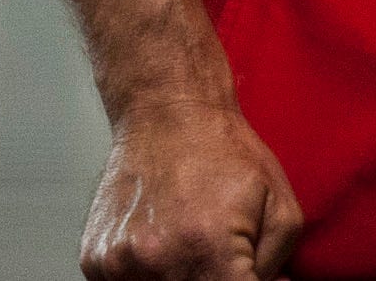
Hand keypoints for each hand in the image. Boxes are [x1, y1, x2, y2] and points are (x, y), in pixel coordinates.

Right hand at [80, 96, 304, 279]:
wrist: (167, 112)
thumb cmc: (223, 151)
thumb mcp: (280, 204)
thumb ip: (276, 262)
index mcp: (207, 250)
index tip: (243, 274)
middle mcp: (158, 260)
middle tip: (218, 256)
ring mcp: (120, 263)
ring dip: (178, 279)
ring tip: (188, 245)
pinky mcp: (95, 260)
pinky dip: (148, 275)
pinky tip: (160, 243)